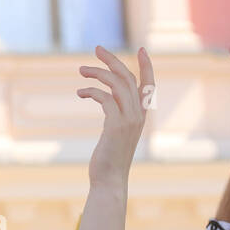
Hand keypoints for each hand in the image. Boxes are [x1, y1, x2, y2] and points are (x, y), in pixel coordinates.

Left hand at [78, 46, 154, 187]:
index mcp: (140, 116)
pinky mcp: (116, 125)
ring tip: (81, 70)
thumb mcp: (114, 133)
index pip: (148, 85)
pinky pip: (105, 98)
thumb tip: (105, 98)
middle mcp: (138, 115)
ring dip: (98, 73)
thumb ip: (115, 115)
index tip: (142, 49)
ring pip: (117, 84)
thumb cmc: (108, 161)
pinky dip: (91, 91)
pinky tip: (80, 93)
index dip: (146, 66)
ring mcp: (129, 120)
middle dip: (113, 60)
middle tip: (97, 49)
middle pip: (129, 77)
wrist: (109, 181)